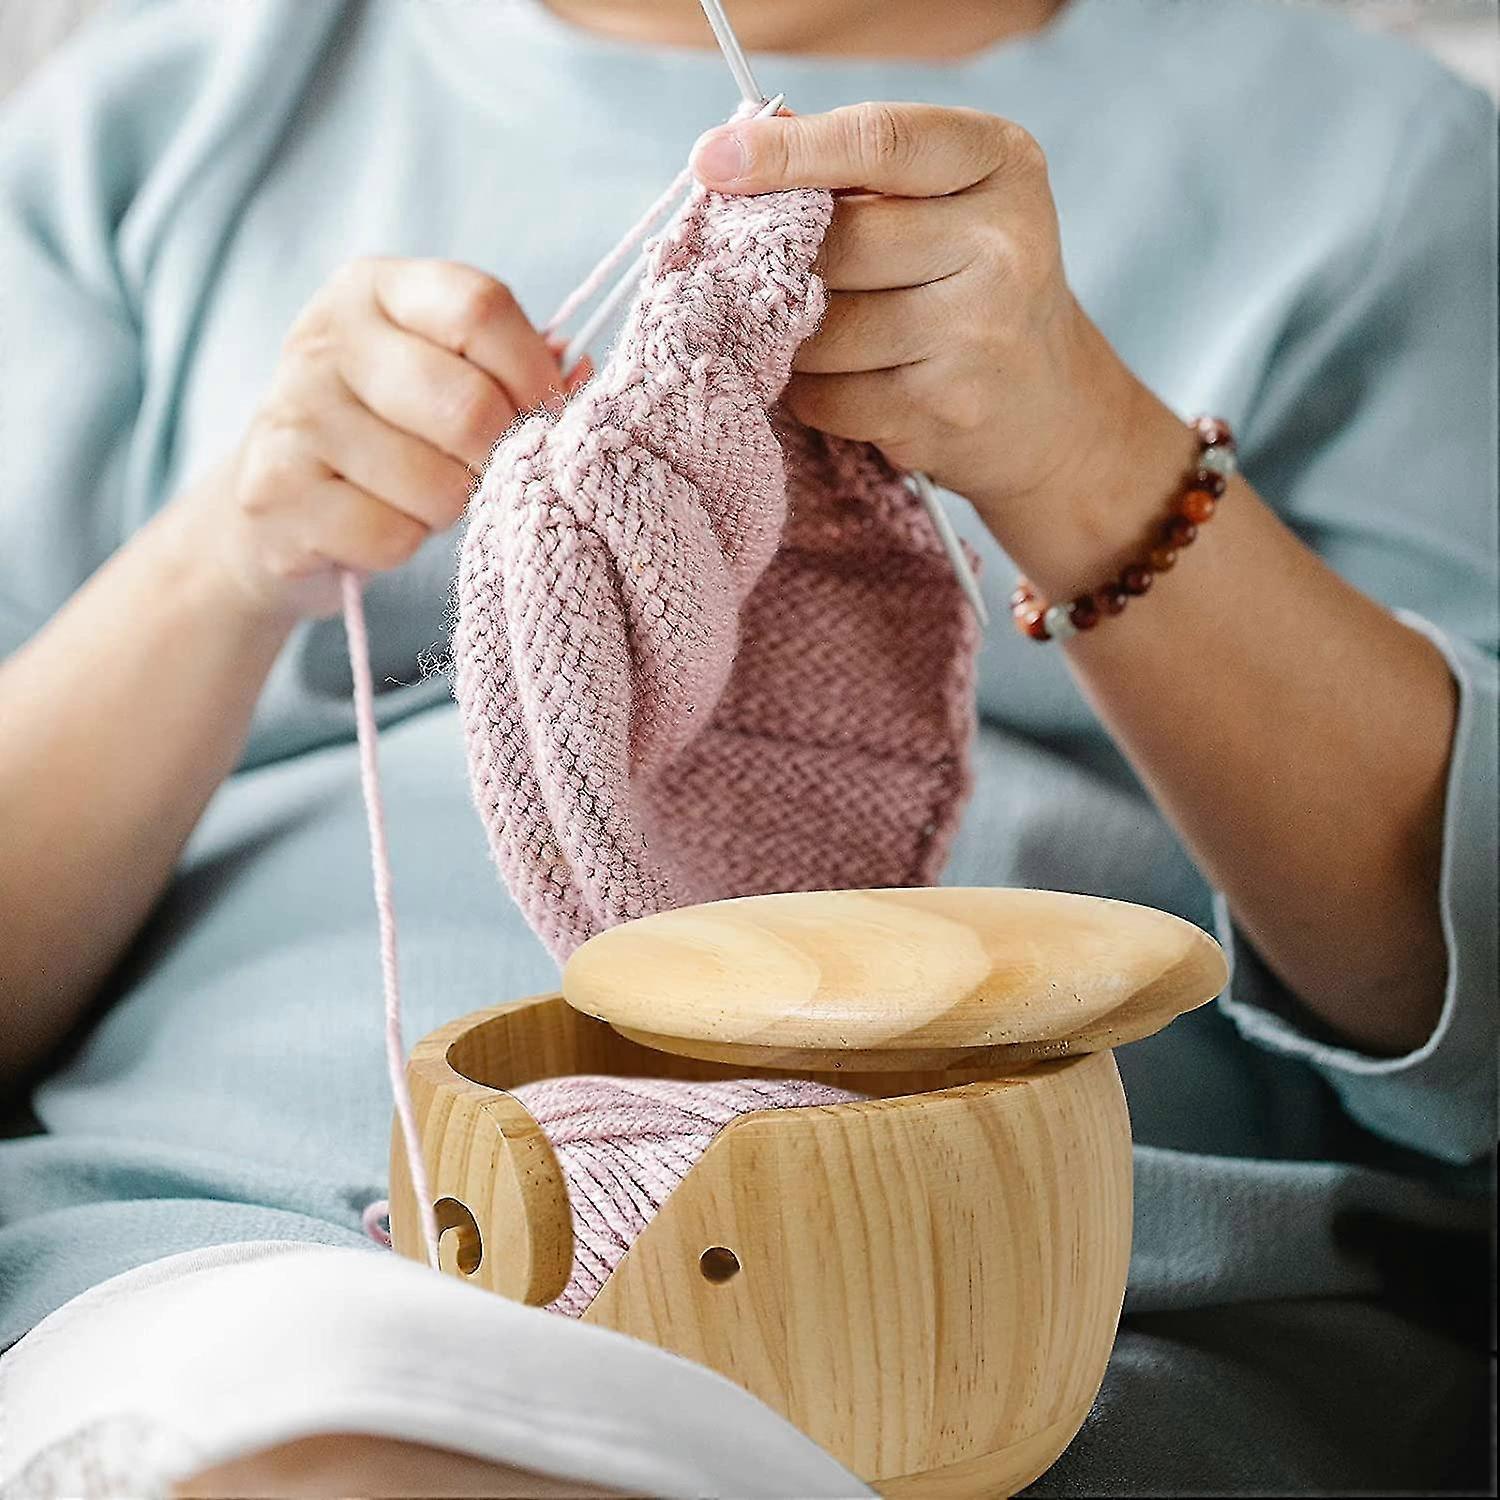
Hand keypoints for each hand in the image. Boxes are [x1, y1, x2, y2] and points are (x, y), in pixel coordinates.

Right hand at [181, 258, 583, 620]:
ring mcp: (293, 416)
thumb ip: (511, 368)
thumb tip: (580, 375)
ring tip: (419, 496)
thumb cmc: (385, 434)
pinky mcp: (275, 494)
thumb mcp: (441, 375)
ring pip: (437, 486)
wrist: (273, 507)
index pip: (481, 307)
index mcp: (375, 290)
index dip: (535, 373)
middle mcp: (324, 340)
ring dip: (450, 508)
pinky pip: (390, 537)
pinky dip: (403, 545)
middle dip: (498, 456)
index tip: (549, 415)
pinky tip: (378, 525)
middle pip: (469, 405)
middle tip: (486, 471)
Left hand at [690, 103, 1159, 557]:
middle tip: (789, 279)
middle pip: (839, 244)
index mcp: (1001, 162)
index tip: (711, 161)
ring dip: (799, 341)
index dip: (787, 152)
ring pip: (823, 331)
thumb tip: (733, 151)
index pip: (879, 141)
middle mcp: (1003, 242)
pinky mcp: (946, 410)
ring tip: (831, 337)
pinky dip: (818, 395)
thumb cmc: (974, 287)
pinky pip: (831, 397)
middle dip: (793, 266)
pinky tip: (852, 383)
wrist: (1048, 411)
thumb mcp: (949, 201)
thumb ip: (859, 169)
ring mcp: (979, 333)